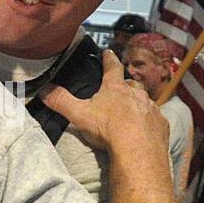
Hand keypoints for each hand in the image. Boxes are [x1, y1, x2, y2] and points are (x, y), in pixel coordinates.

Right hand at [37, 50, 168, 152]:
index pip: (112, 67)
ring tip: (132, 111)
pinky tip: (144, 128)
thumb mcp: (78, 114)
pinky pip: (155, 118)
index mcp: (115, 88)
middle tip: (121, 89)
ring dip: (138, 103)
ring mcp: (150, 108)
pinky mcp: (160, 124)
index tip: (108, 52)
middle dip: (126, 85)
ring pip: (144, 100)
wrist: (137, 150)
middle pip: (131, 84)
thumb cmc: (108, 129)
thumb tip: (43, 90)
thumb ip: (60, 101)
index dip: (108, 59)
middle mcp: (135, 94)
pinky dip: (149, 120)